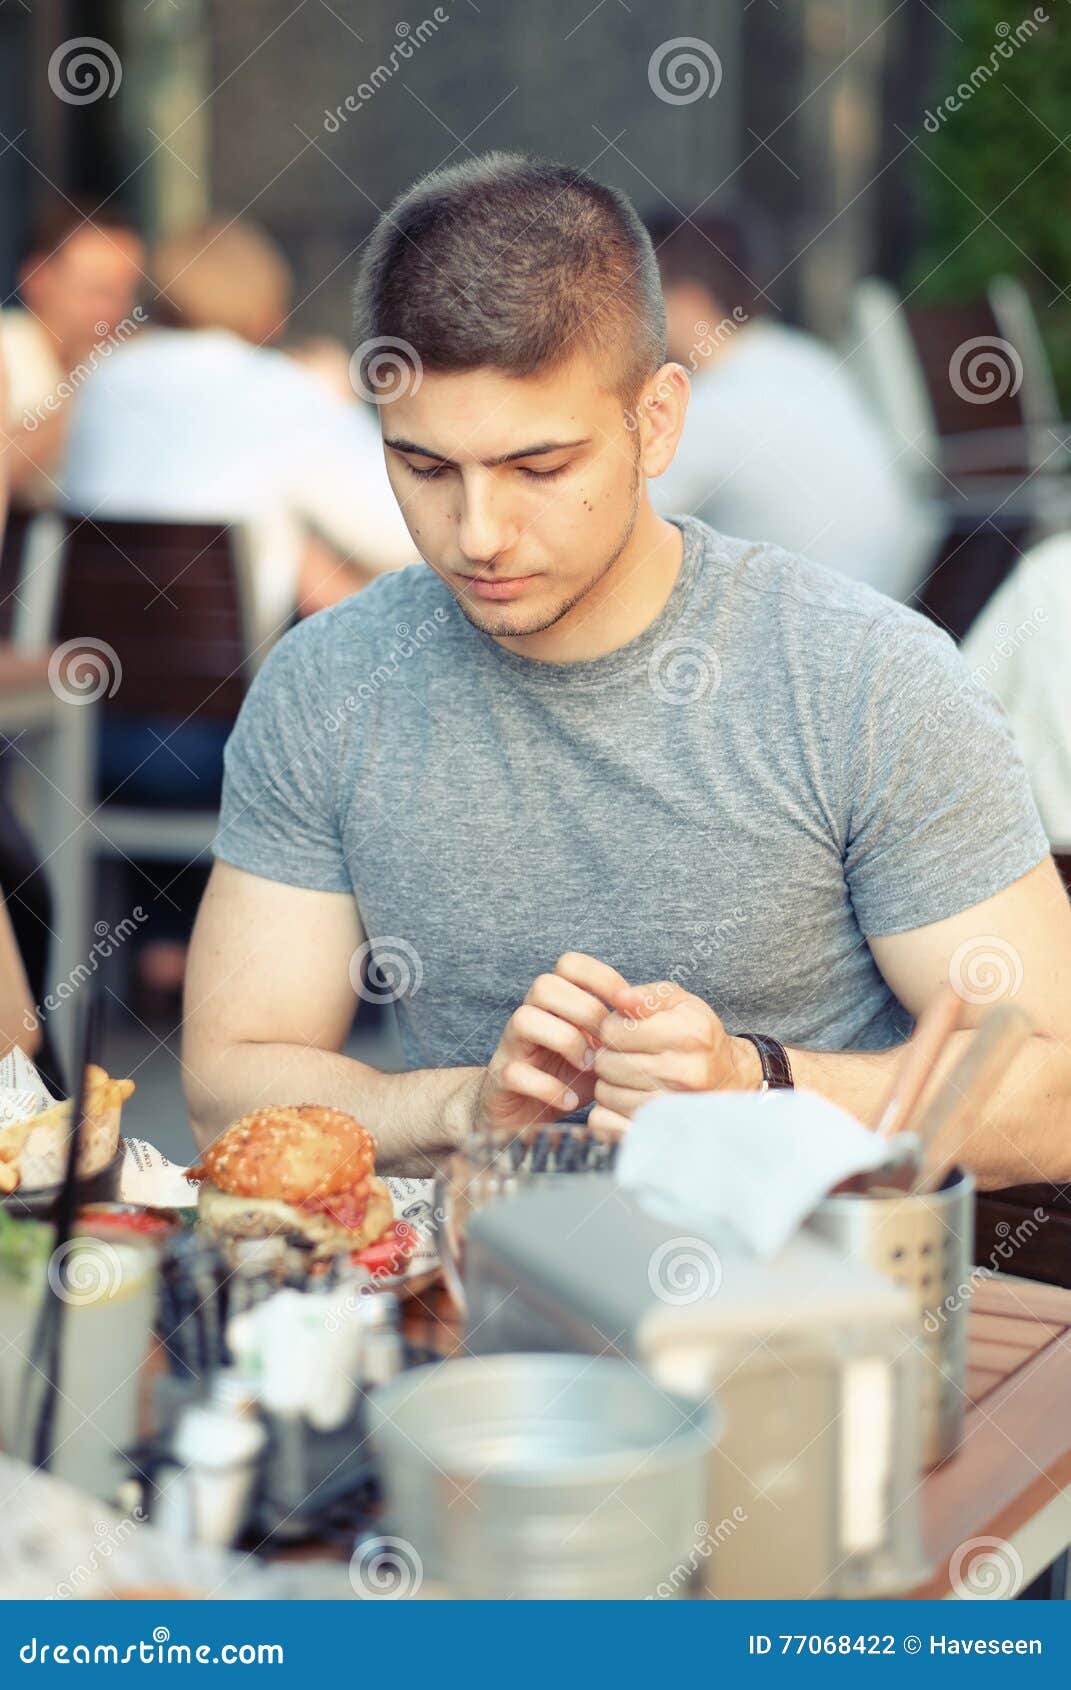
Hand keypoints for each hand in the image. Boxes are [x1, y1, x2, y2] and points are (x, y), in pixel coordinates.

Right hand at [473, 953, 629, 1137]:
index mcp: (555, 1002)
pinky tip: (570, 1101)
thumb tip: (656, 1016)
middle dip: (585, 1011)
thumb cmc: (569, 1077)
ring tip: (588, 1067)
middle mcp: (530, 1015)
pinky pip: (515, 1071)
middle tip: (608, 1043)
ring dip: (565, 1041)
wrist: (523, 1114)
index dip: (600, 977)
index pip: (569, 964)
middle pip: (544, 985)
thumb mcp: (601, 1051)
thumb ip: (621, 1033)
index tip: (626, 1004)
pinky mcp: (500, 1078)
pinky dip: (548, 1088)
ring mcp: (511, 1046)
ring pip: (524, 1018)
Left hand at [589, 981, 760, 1136]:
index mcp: (686, 1037)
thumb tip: (619, 997)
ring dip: (609, 1084)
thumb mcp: (683, 1005)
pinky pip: (606, 1123)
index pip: (614, 1032)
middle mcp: (681, 1074)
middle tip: (623, 1055)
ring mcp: (671, 1109)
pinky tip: (624, 1101)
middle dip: (608, 1056)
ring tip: (628, 1077)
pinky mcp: (658, 1133)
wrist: (732, 1079)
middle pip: (606, 1064)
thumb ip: (649, 996)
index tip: (622, 1031)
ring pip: (605, 1094)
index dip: (611, 1028)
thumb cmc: (701, 1038)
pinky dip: (607, 1113)